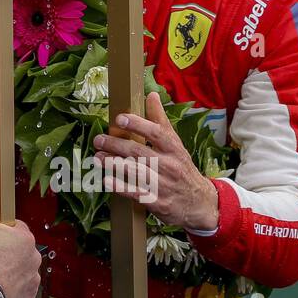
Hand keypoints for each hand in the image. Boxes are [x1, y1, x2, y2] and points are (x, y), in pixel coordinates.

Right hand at [0, 197, 40, 297]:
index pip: (11, 223)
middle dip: (2, 247)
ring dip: (6, 265)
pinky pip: (19, 283)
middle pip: (16, 244)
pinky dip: (9, 282)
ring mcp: (33, 276)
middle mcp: (33, 255)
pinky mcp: (28, 294)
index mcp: (23, 235)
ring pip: (18, 264)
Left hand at [93, 91, 219, 231]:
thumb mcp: (175, 143)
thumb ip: (160, 120)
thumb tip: (151, 95)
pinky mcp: (158, 203)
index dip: (138, 124)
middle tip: (99, 140)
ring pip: (136, 172)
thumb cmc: (181, 167)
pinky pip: (137, 194)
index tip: (120, 118)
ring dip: (114, 164)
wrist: (199, 202)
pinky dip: (121, 187)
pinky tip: (106, 180)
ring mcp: (164, 185)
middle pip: (140, 152)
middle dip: (116, 145)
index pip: (157, 133)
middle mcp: (170, 166)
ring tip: (97, 158)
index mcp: (174, 148)